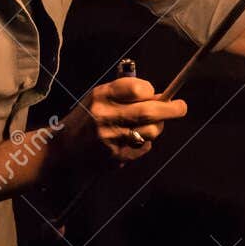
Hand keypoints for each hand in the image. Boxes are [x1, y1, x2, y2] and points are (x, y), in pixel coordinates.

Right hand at [49, 76, 188, 169]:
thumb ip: (126, 94)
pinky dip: (145, 142)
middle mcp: (105, 116)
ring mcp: (111, 138)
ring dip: (157, 127)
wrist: (63, 149)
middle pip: (149, 111)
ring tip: (151, 124)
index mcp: (101, 96)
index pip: (137, 88)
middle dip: (171, 109)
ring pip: (150, 131)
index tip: (154, 92)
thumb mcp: (100, 97)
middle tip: (181, 107)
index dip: (150, 90)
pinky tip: (133, 139)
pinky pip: (144, 147)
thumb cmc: (87, 118)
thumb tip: (160, 96)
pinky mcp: (116, 156)